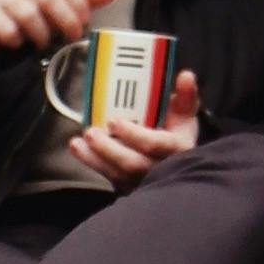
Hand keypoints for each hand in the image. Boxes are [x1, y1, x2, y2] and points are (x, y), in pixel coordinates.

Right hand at [0, 0, 110, 58]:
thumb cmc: (32, 8)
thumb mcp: (59, 0)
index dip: (78, 1)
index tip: (85, 21)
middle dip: (64, 20)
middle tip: (72, 37)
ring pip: (27, 13)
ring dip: (41, 33)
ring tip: (44, 42)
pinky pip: (6, 28)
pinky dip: (17, 39)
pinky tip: (19, 42)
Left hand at [65, 70, 200, 189]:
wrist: (174, 163)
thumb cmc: (178, 135)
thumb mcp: (185, 115)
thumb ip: (186, 96)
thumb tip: (186, 76)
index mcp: (175, 148)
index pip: (153, 144)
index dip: (132, 134)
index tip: (113, 121)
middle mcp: (158, 168)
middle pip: (131, 164)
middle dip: (108, 149)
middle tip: (90, 132)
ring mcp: (141, 180)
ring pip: (116, 174)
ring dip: (94, 158)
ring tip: (77, 143)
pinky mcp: (127, 187)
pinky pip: (108, 179)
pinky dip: (92, 164)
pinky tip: (80, 150)